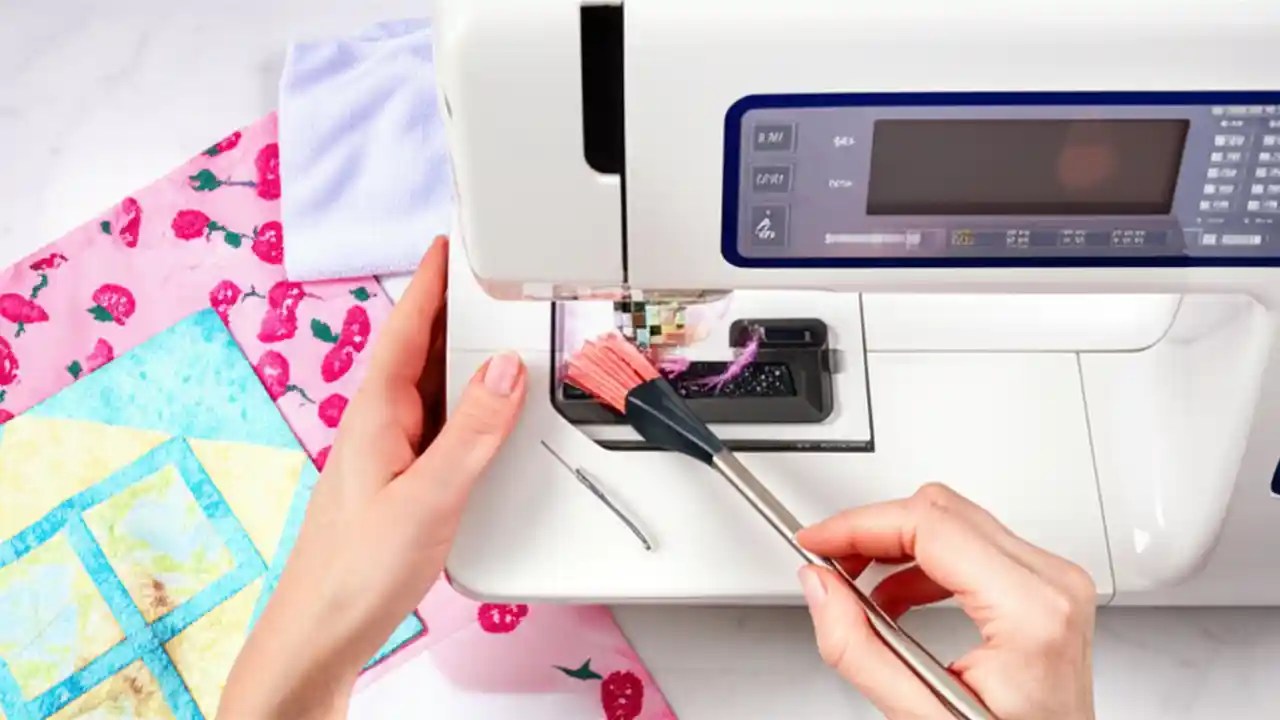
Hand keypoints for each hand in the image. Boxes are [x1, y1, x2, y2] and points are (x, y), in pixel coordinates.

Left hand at [219, 237, 526, 718]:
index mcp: (377, 412)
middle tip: (490, 277)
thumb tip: (504, 369)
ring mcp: (387, 450)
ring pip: (429, 384)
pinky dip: (463, 398)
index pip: (406, 327)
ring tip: (496, 329)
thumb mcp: (428, 496)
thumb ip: (472, 433)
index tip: (449, 242)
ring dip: (460, 353)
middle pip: (420, 348)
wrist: (323, 628)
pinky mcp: (397, 477)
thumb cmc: (357, 569)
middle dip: (454, 308)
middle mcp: (379, 423)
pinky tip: (482, 408)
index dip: (431, 281)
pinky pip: (436, 418)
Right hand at [796, 483, 1095, 719]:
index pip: (930, 526)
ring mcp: (1055, 582)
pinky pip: (973, 545)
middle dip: (872, 530)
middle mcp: (1053, 584)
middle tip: (829, 559)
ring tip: (856, 584)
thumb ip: (857, 649)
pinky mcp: (1045, 587)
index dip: (859, 525)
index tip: (818, 541)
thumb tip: (821, 588)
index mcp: (1031, 611)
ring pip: (954, 520)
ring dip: (894, 544)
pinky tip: (894, 594)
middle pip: (941, 512)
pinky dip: (922, 561)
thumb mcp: (922, 715)